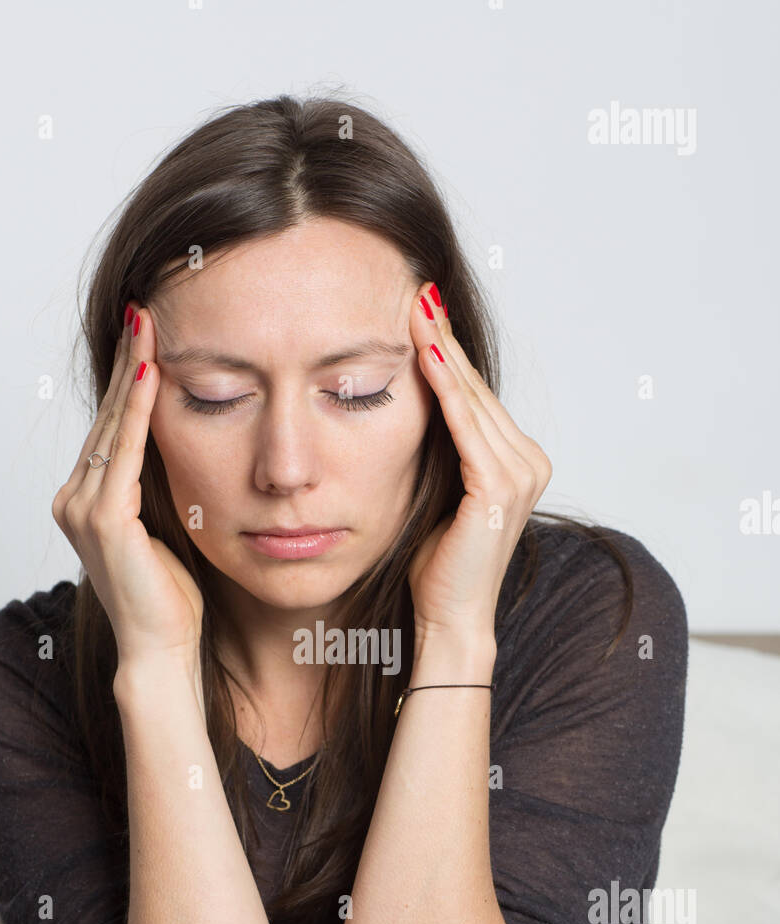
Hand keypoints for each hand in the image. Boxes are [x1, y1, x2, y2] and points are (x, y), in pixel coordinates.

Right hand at [52, 303, 203, 667]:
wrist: (162, 647)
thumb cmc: (169, 597)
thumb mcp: (164, 525)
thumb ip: (159, 485)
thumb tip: (181, 442)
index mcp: (85, 500)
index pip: (111, 427)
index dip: (128, 379)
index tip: (146, 334)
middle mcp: (74, 499)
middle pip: (109, 416)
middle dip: (128, 361)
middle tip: (144, 309)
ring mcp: (83, 508)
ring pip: (115, 426)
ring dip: (134, 371)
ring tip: (148, 324)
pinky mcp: (105, 519)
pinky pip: (127, 451)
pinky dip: (141, 409)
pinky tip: (153, 372)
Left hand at [407, 283, 552, 644]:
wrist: (448, 618)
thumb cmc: (436, 567)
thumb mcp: (436, 492)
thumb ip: (438, 451)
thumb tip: (409, 403)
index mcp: (517, 461)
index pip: (474, 395)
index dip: (446, 351)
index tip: (418, 310)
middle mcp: (529, 462)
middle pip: (475, 388)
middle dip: (443, 338)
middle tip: (416, 291)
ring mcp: (520, 474)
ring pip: (471, 400)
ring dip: (442, 351)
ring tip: (415, 307)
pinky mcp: (499, 488)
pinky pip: (466, 426)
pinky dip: (445, 387)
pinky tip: (426, 353)